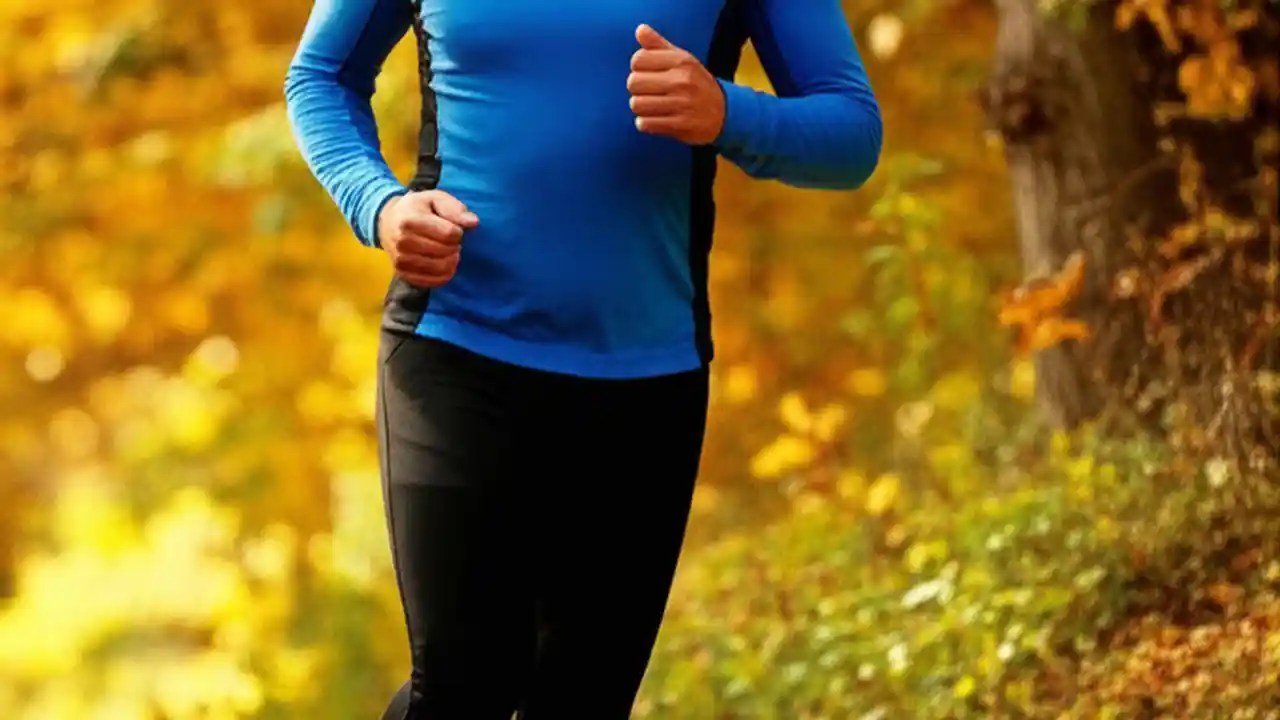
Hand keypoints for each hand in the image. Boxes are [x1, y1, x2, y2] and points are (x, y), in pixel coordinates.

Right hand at [376, 190, 478, 288]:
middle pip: (446, 252)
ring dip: (451, 261)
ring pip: (441, 268)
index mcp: (410, 221)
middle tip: (450, 241)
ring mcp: (401, 261)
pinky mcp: (404, 274)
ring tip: (448, 251)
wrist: (388, 223)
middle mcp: (402, 242)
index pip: (449, 234)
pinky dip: (445, 275)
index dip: (458, 232)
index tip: (453, 228)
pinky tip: (446, 265)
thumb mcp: (435, 198)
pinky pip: (433, 282)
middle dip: (455, 246)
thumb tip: (473, 222)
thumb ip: (455, 209)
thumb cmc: (417, 209)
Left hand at [628, 24, 725, 145]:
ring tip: (651, 106)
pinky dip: (645, 123)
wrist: (724, 113)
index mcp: (681, 61)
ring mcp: (682, 104)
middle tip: (648, 92)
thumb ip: (658, 45)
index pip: (638, 59)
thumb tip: (640, 30)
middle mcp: (682, 81)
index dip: (637, 68)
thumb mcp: (682, 59)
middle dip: (636, 89)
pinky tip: (655, 120)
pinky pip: (646, 124)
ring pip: (637, 104)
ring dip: (640, 107)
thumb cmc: (696, 83)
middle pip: (634, 82)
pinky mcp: (680, 125)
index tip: (647, 73)